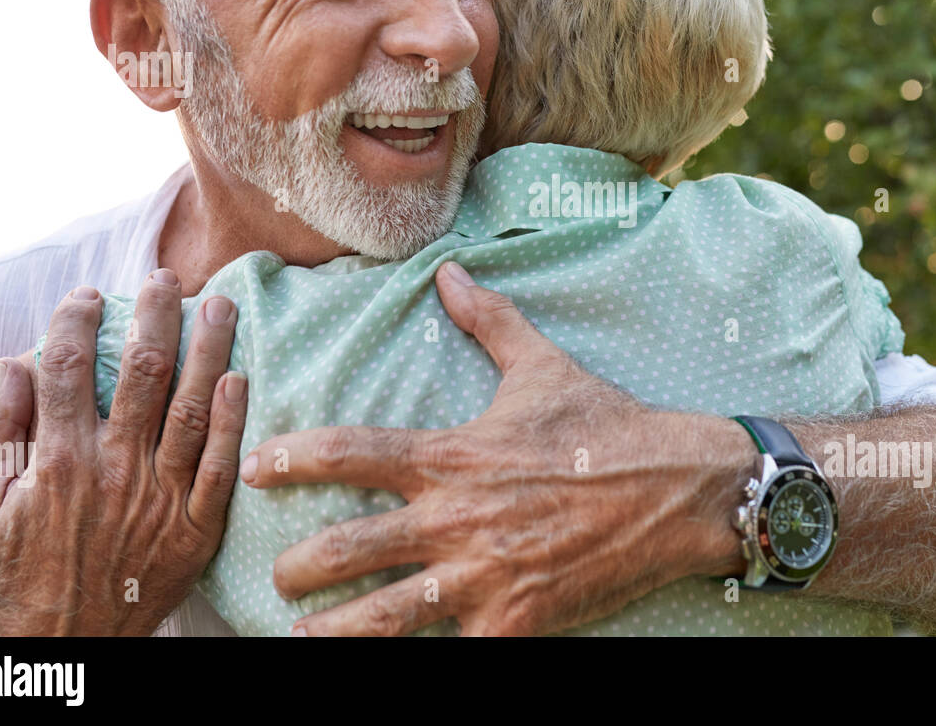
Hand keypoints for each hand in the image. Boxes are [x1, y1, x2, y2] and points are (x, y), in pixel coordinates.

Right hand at [0, 270, 248, 635]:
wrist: (64, 645)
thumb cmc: (21, 575)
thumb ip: (5, 433)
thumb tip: (17, 365)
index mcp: (59, 461)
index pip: (69, 371)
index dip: (77, 324)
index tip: (89, 296)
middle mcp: (114, 470)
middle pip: (141, 375)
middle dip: (155, 317)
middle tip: (167, 278)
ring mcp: (159, 498)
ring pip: (190, 408)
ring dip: (208, 351)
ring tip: (221, 306)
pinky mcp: (195, 527)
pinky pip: (219, 465)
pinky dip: (231, 420)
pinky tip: (241, 379)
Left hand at [242, 261, 753, 635]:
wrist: (678, 490)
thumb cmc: (606, 425)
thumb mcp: (542, 366)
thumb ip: (487, 320)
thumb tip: (447, 274)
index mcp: (453, 456)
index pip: (350, 453)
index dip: (293, 459)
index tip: (257, 465)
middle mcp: (456, 519)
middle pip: (346, 548)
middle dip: (297, 565)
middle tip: (277, 573)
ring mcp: (484, 576)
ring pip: (383, 616)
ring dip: (331, 631)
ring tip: (299, 636)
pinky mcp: (516, 622)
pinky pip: (452, 650)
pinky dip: (423, 657)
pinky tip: (403, 661)